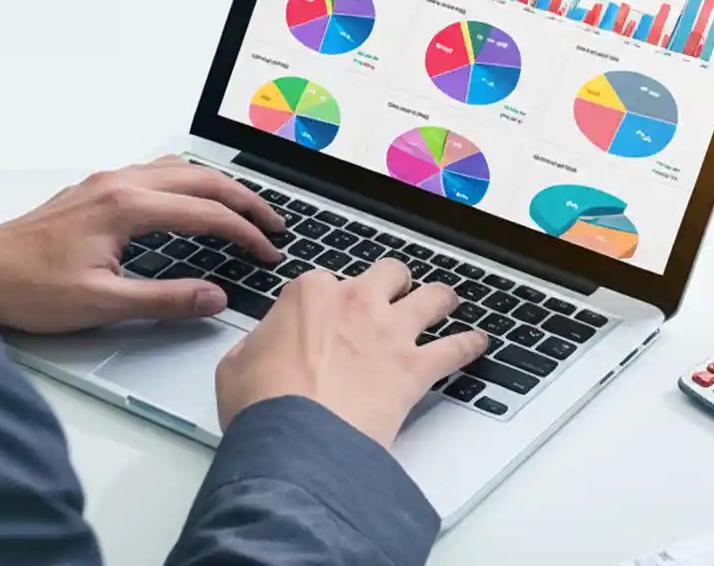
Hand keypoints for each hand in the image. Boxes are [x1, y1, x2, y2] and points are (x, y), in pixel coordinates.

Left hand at [0, 156, 284, 333]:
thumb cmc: (28, 289)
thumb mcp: (102, 305)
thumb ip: (165, 301)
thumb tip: (215, 297)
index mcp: (126, 207)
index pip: (207, 214)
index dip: (245, 234)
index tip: (266, 252)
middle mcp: (120, 184)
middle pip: (203, 180)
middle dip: (246, 201)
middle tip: (274, 224)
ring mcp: (107, 181)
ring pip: (181, 169)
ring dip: (220, 187)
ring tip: (245, 209)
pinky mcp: (97, 188)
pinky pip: (158, 171)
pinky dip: (191, 182)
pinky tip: (194, 198)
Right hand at [215, 260, 488, 447]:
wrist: (295, 440)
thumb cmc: (263, 406)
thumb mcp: (235, 366)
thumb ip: (255, 346)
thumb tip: (259, 349)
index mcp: (310, 295)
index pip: (326, 282)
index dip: (330, 299)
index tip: (330, 314)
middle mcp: (356, 303)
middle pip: (389, 274)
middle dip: (394, 282)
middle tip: (395, 295)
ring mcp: (390, 332)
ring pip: (432, 297)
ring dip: (441, 299)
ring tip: (447, 301)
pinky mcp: (415, 366)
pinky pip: (455, 348)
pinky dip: (470, 345)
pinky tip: (478, 343)